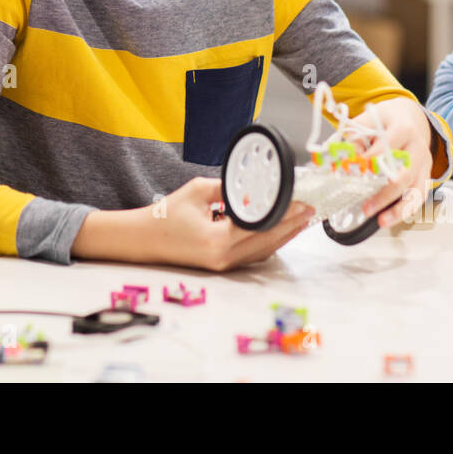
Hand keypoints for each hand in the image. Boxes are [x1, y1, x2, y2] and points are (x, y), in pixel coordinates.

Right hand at [145, 177, 314, 270]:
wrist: (142, 239)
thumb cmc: (165, 214)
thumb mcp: (198, 191)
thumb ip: (228, 189)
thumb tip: (254, 187)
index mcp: (217, 239)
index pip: (261, 225)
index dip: (285, 214)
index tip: (301, 203)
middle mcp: (223, 257)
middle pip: (267, 242)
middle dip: (291, 225)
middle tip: (310, 211)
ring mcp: (222, 265)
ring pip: (262, 252)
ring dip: (283, 236)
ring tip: (300, 221)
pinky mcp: (220, 266)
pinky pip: (251, 257)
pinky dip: (267, 244)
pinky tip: (278, 234)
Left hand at [349, 98, 433, 228]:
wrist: (411, 117)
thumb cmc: (388, 119)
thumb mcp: (369, 118)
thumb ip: (355, 136)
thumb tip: (344, 158)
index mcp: (403, 129)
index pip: (386, 149)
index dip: (369, 163)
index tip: (353, 174)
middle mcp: (417, 147)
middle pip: (404, 174)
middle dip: (384, 193)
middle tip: (366, 207)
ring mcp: (424, 163)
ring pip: (417, 190)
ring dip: (399, 208)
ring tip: (382, 220)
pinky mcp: (425, 175)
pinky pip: (419, 196)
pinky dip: (406, 210)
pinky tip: (392, 218)